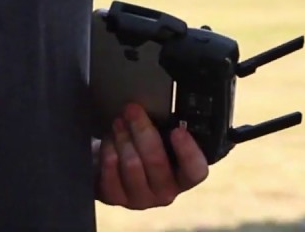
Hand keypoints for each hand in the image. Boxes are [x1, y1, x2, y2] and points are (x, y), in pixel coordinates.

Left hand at [95, 103, 209, 209]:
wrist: (112, 161)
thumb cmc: (142, 144)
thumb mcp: (160, 135)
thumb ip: (166, 127)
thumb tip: (161, 106)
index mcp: (183, 176)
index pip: (195, 171)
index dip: (189, 152)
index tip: (178, 130)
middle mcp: (165, 192)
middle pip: (157, 162)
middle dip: (143, 131)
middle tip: (132, 110)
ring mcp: (140, 199)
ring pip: (132, 165)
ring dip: (123, 138)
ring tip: (118, 122)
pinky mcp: (115, 198)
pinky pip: (111, 174)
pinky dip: (108, 152)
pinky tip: (108, 141)